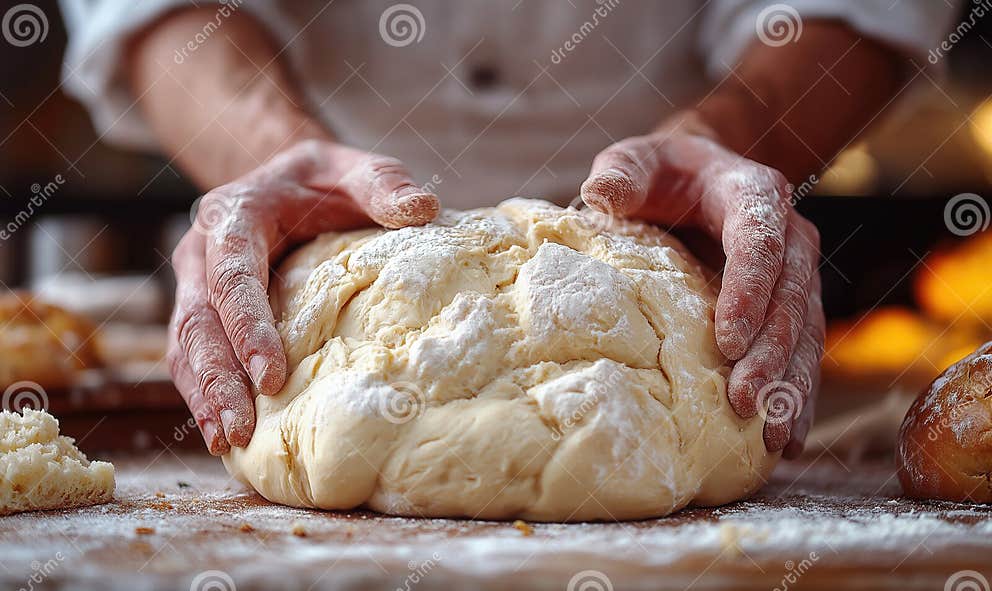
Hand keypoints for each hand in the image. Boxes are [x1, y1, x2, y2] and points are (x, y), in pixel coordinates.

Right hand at [168, 140, 438, 453]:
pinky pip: (192, 358)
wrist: (287, 181)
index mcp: (233, 215)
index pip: (232, 275)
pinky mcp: (203, 312)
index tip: (270, 376)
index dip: (248, 327)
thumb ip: (383, 183)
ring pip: (185, 346)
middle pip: (198, 320)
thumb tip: (425, 208)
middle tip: (242, 431)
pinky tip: (224, 435)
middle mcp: (202, 252)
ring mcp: (196, 284)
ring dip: (205, 397)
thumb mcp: (356, 169)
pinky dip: (205, 396)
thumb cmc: (326, 181)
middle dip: (218, 378)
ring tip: (229, 444)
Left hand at [580, 126, 823, 458]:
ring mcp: (796, 275)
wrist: (697, 178)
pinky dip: (796, 395)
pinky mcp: (791, 308)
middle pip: (788, 299)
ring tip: (772, 437)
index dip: (747, 292)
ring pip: (804, 333)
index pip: (758, 244)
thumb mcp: (636, 162)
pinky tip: (785, 440)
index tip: (727, 341)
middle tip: (744, 402)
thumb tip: (601, 196)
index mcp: (753, 195)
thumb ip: (622, 174)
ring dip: (789, 384)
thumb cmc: (661, 173)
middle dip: (770, 354)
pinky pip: (803, 353)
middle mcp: (788, 236)